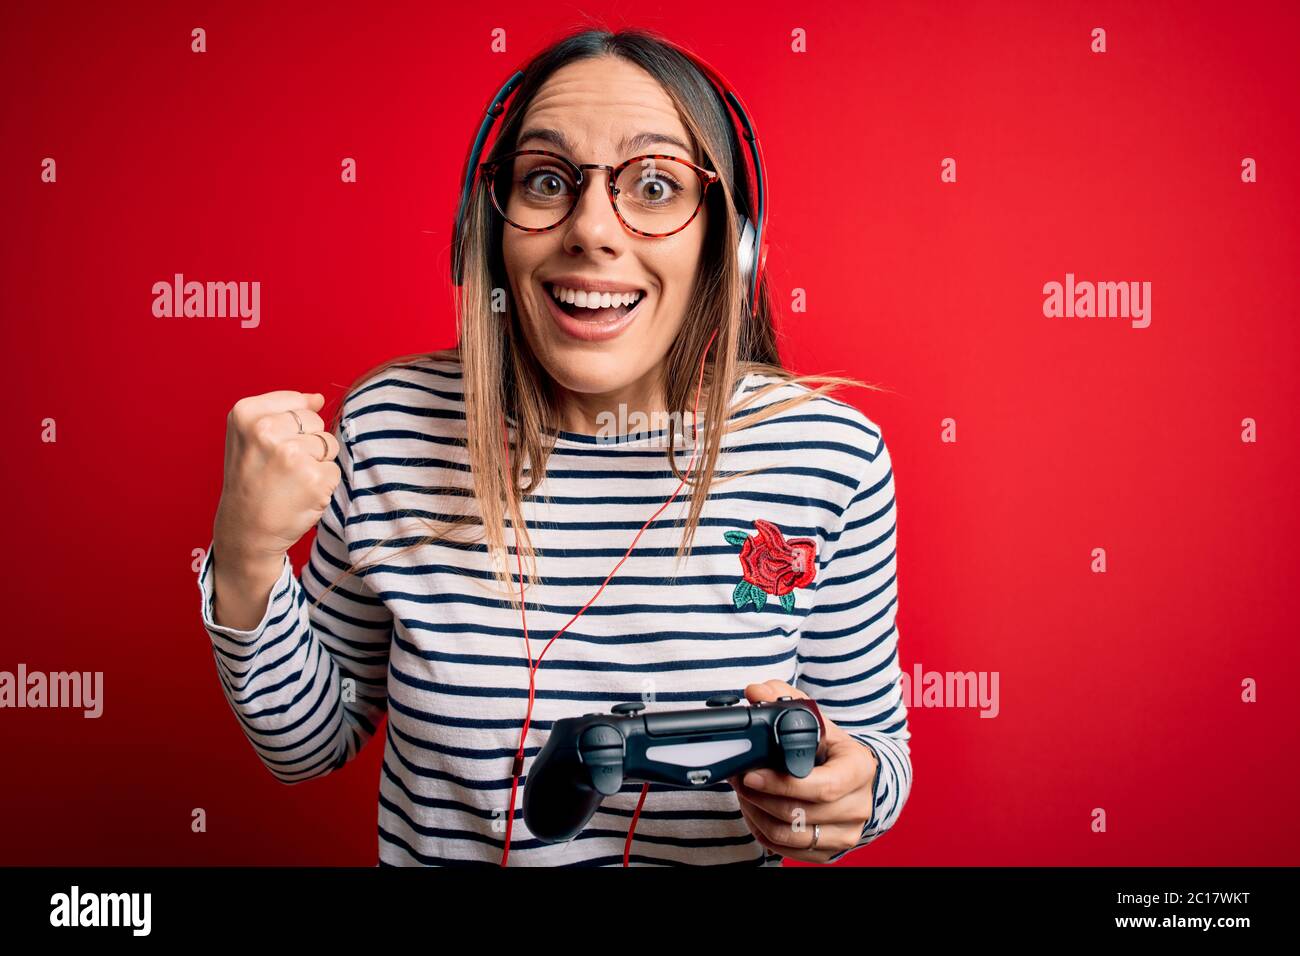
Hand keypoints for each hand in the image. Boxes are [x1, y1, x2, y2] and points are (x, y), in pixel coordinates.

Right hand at [213, 390, 342, 563]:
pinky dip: (323, 483)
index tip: (270, 448)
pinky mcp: (315, 478)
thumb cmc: (251, 480)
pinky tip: (300, 494)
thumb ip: (285, 410)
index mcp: (246, 413)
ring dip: (317, 462)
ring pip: (329, 444)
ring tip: (291, 480)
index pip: (298, 403)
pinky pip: (334, 469)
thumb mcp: (251, 436)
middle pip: (316, 422)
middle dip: (307, 443)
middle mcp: (267, 430)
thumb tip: (319, 398)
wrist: (246, 529)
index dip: (291, 427)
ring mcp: (292, 455)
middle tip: (281, 467)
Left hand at [726, 680, 876, 863]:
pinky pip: (788, 850)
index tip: (750, 773)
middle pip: (800, 813)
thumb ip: (782, 697)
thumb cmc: (830, 747)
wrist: (854, 775)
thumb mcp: (814, 717)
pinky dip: (763, 832)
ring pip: (790, 835)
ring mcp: (847, 833)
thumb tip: (755, 692)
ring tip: (744, 793)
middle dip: (760, 797)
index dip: (781, 783)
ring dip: (757, 815)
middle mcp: (858, 805)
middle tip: (738, 779)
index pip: (821, 786)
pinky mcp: (830, 852)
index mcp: (859, 769)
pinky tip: (755, 811)